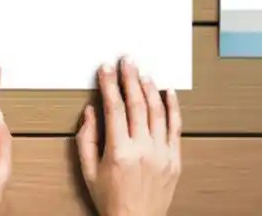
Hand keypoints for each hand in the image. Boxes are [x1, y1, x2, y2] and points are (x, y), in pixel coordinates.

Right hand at [76, 57, 182, 215]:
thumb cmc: (111, 200)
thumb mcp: (88, 171)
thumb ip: (86, 139)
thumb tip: (90, 111)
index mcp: (119, 151)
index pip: (114, 108)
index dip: (109, 84)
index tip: (105, 68)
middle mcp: (143, 149)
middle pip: (137, 104)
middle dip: (130, 78)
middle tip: (126, 60)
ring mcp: (162, 153)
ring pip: (157, 111)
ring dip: (149, 88)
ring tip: (142, 72)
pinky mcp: (174, 159)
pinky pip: (175, 127)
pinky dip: (173, 107)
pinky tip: (168, 92)